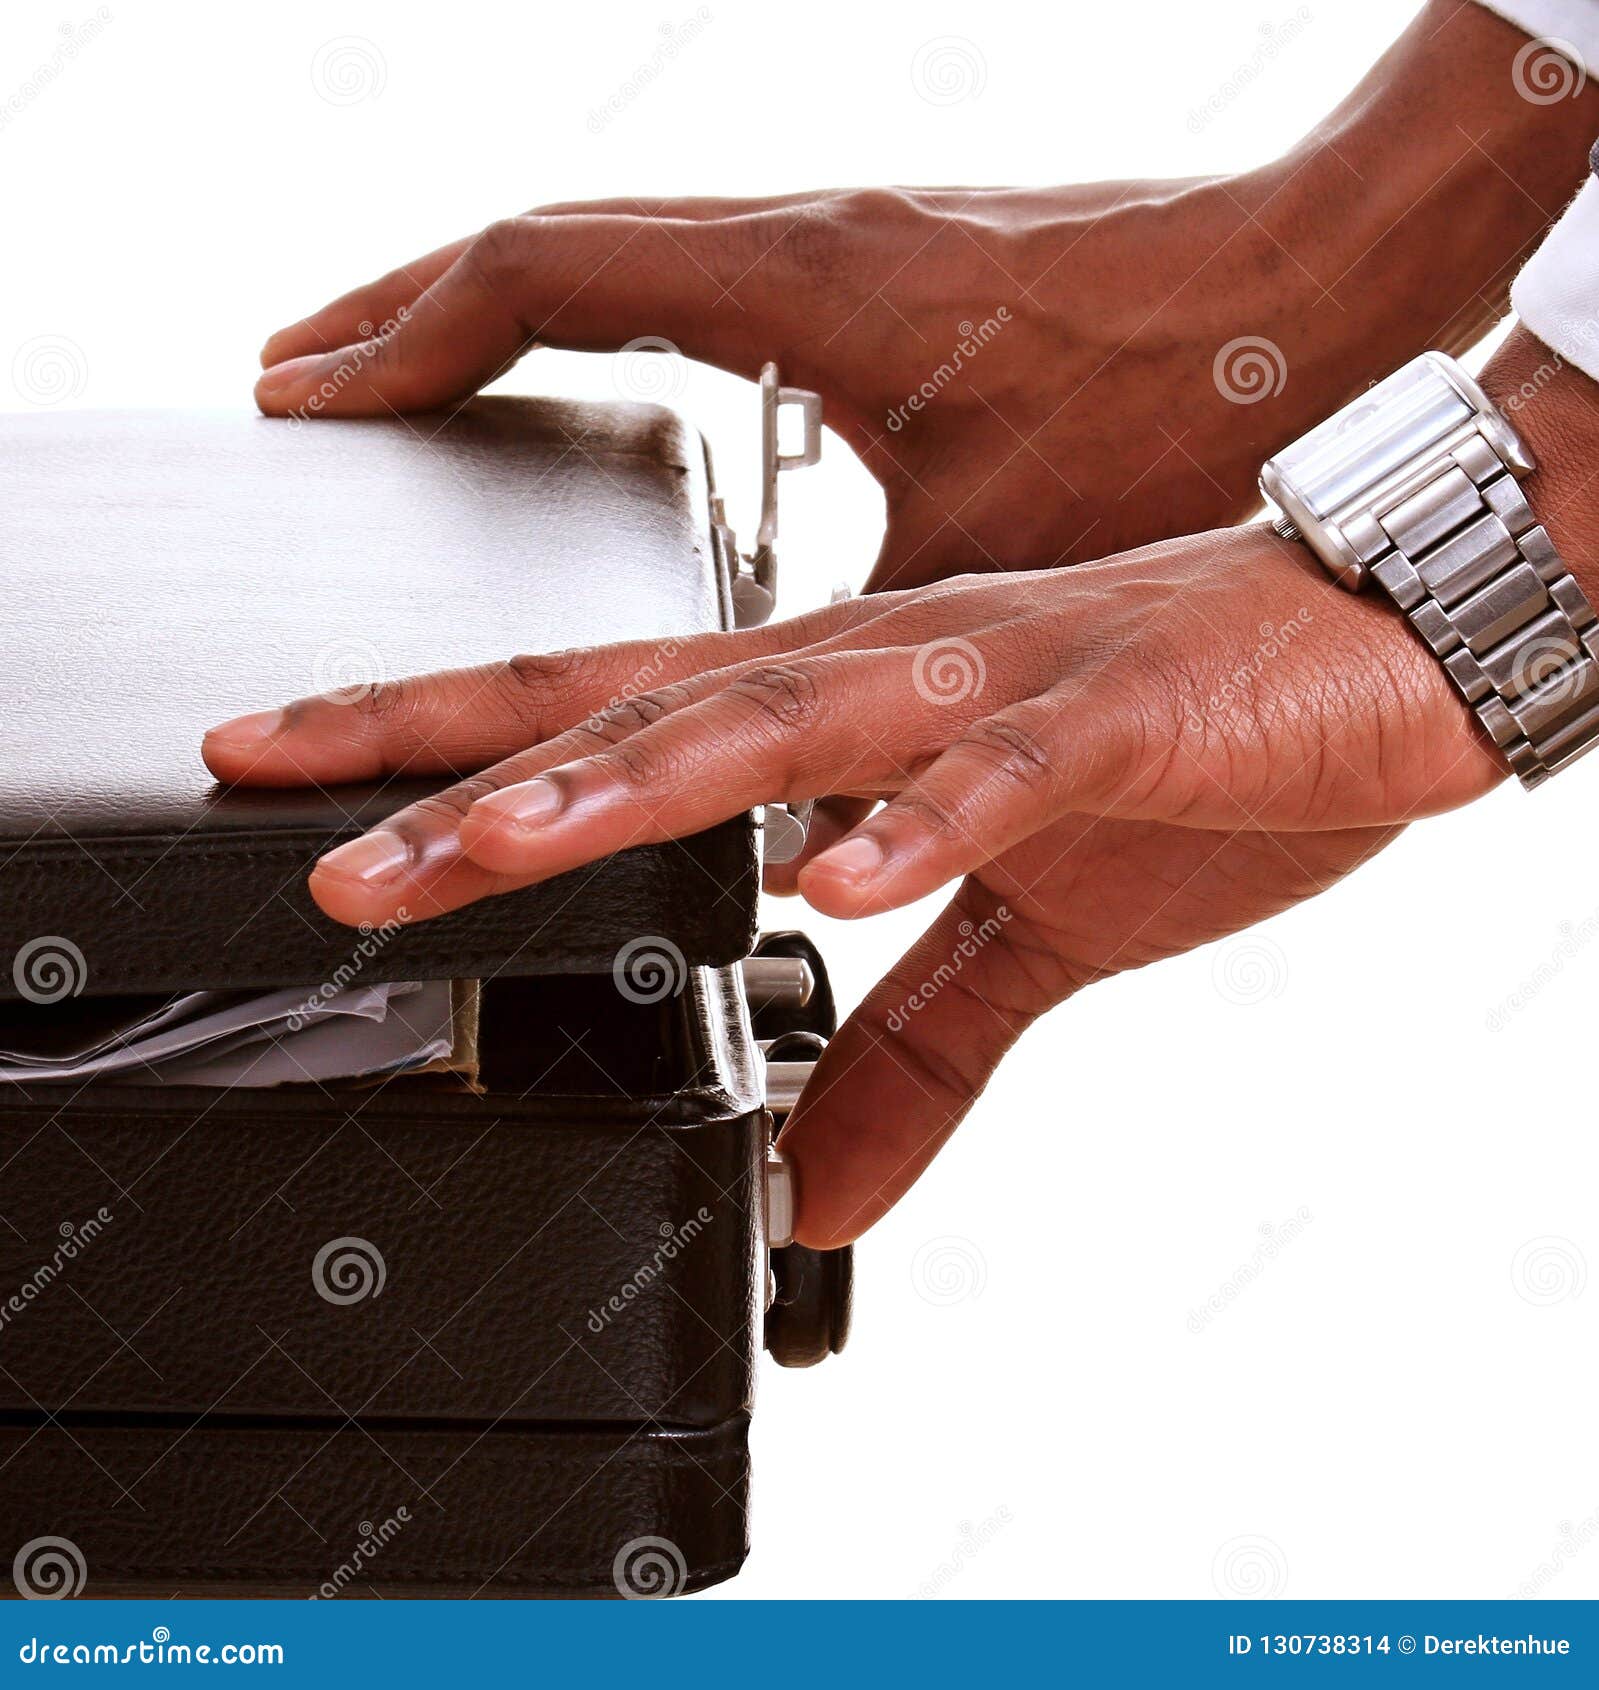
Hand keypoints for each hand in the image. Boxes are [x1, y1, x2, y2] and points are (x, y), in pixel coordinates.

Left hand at [202, 519, 1499, 1243]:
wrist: (1375, 643)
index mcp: (852, 710)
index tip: (305, 787)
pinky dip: (919, 831)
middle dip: (467, 784)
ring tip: (491, 841)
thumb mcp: (1032, 932)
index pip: (611, 719)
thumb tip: (818, 1197)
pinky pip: (1002, 783)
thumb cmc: (1188, 750)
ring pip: (779, 725)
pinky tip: (839, 888)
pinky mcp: (1116, 725)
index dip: (449, 752)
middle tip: (312, 845)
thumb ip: (909, 1055)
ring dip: (631, 785)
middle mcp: (886, 679)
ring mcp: (993, 693)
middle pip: (640, 718)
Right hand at [250, 2, 1595, 593]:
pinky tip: (581, 392)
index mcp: (801, 293)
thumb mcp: (998, 556)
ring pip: (612, 266)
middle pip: (543, 269)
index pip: (540, 282)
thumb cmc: (1184, 397)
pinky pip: (692, 282)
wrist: (1320, 283)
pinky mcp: (882, 283)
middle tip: (300, 416)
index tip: (307, 401)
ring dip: (494, 330)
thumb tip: (788, 809)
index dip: (403, 346)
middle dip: (406, 344)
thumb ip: (873, 677)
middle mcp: (798, 252)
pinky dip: (599, 328)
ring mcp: (836, 254)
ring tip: (400, 393)